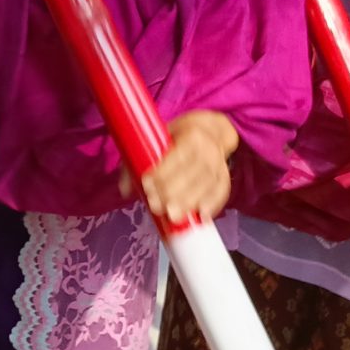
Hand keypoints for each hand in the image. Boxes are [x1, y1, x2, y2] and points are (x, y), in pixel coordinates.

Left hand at [120, 109, 237, 225]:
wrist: (210, 131)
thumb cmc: (177, 138)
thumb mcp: (156, 139)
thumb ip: (137, 162)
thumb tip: (125, 190)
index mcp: (192, 135)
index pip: (178, 156)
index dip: (163, 172)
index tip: (147, 186)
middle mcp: (209, 149)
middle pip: (193, 173)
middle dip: (174, 192)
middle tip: (156, 206)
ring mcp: (219, 165)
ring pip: (207, 185)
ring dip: (189, 202)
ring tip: (173, 218)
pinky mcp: (224, 178)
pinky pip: (221, 193)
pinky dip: (213, 205)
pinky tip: (201, 217)